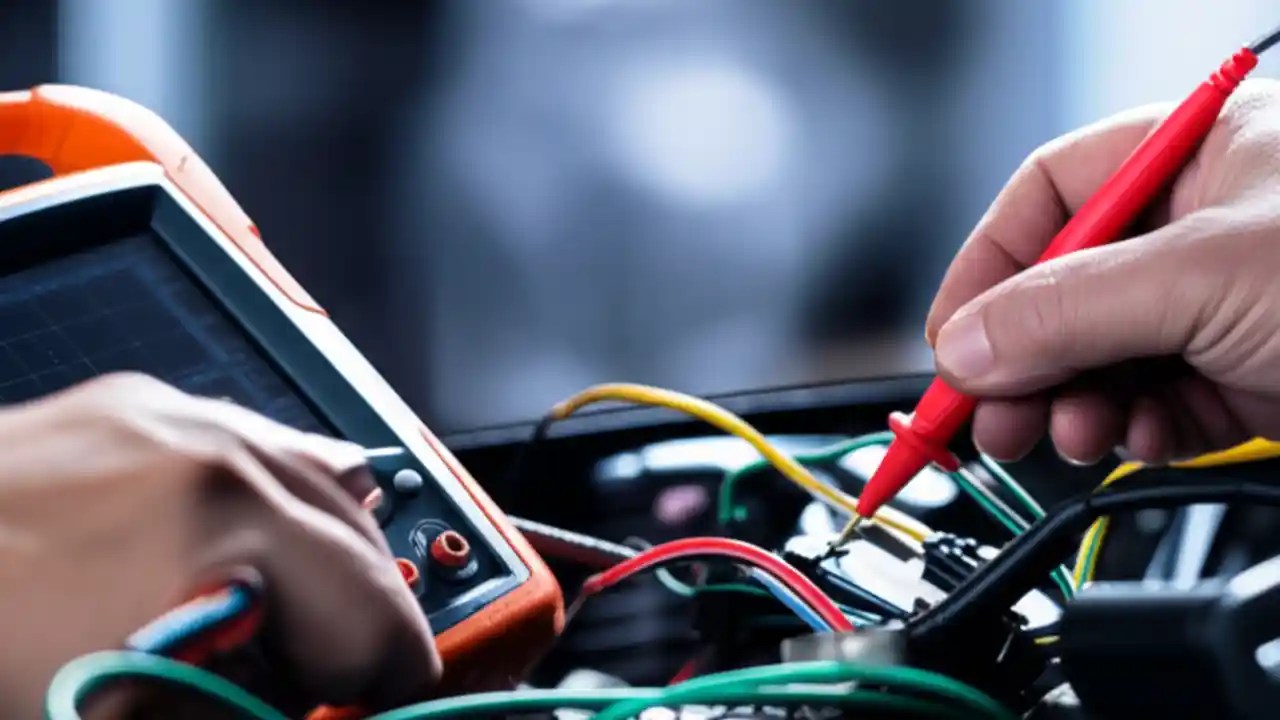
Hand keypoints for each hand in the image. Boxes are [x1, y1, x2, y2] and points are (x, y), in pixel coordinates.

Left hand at [0, 373, 439, 718]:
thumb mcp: (116, 718)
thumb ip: (243, 711)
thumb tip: (301, 705)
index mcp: (227, 535)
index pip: (387, 634)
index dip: (373, 700)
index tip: (332, 716)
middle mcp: (225, 452)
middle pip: (370, 557)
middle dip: (345, 635)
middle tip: (287, 686)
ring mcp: (182, 413)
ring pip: (330, 489)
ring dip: (318, 567)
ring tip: (257, 623)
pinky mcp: (142, 402)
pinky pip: (261, 446)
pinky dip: (275, 503)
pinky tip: (243, 543)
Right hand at [926, 79, 1279, 465]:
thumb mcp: (1209, 276)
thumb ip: (1068, 310)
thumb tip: (968, 344)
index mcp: (1199, 153)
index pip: (1049, 197)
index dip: (986, 269)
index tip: (951, 342)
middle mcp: (1203, 226)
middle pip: (1064, 286)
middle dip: (1023, 356)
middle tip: (988, 411)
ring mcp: (1224, 304)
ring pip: (1102, 354)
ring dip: (1072, 402)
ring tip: (1070, 433)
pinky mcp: (1248, 374)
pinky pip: (1152, 401)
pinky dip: (1131, 429)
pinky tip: (1134, 438)